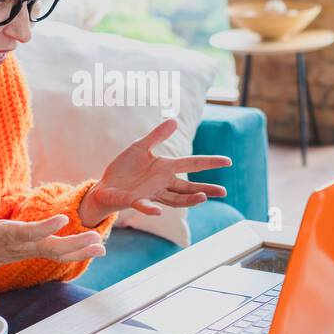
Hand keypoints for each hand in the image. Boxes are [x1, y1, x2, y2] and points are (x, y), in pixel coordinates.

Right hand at [0, 193, 106, 292]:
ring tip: (101, 247)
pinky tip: (98, 249)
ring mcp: (34, 251)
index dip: (45, 227)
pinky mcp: (41, 252)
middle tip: (95, 237)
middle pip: (52, 247)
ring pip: (60, 254)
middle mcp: (25, 246)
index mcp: (10, 236)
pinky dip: (81, 252)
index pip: (30, 233)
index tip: (63, 218)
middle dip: (74, 244)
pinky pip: (63, 255)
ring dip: (82, 251)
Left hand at [79, 117, 232, 226]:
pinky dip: (150, 210)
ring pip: (173, 199)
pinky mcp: (134, 201)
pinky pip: (144, 206)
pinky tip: (158, 213)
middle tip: (223, 192)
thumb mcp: (140, 147)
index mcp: (165, 168)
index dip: (209, 162)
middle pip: (188, 187)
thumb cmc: (125, 168)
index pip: (191, 163)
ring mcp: (150, 194)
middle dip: (205, 189)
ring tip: (203, 198)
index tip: (228, 161)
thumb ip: (157, 136)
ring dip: (188, 200)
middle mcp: (161, 183)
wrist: (105, 185)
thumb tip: (175, 120)